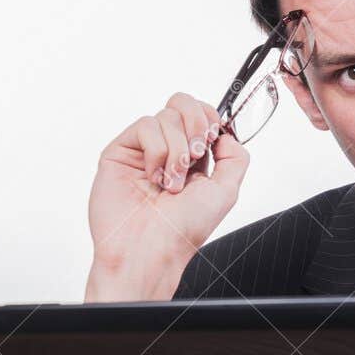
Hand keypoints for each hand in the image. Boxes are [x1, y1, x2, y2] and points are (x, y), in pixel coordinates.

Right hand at [84, 95, 249, 300]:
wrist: (150, 248)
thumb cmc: (184, 229)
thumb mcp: (226, 192)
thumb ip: (235, 158)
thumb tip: (225, 134)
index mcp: (192, 159)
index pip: (201, 114)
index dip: (209, 118)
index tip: (211, 140)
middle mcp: (167, 151)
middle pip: (183, 105)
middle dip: (196, 127)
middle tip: (195, 157)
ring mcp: (142, 151)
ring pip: (165, 116)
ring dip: (177, 150)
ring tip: (171, 183)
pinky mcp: (119, 151)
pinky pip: (145, 125)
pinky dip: (157, 151)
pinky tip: (154, 177)